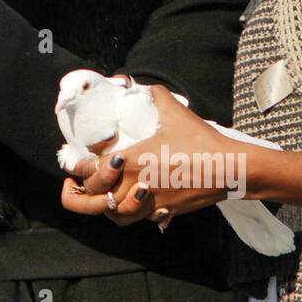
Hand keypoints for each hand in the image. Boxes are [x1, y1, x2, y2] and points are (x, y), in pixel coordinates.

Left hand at [61, 83, 236, 228]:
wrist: (230, 168)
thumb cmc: (200, 140)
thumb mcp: (174, 110)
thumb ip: (153, 95)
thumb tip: (136, 83)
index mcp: (128, 162)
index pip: (87, 170)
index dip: (74, 167)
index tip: (71, 162)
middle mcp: (134, 186)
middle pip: (94, 199)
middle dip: (78, 193)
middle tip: (73, 183)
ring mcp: (149, 203)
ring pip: (114, 215)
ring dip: (103, 207)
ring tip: (99, 196)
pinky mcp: (164, 212)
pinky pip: (139, 219)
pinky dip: (129, 213)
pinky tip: (130, 200)